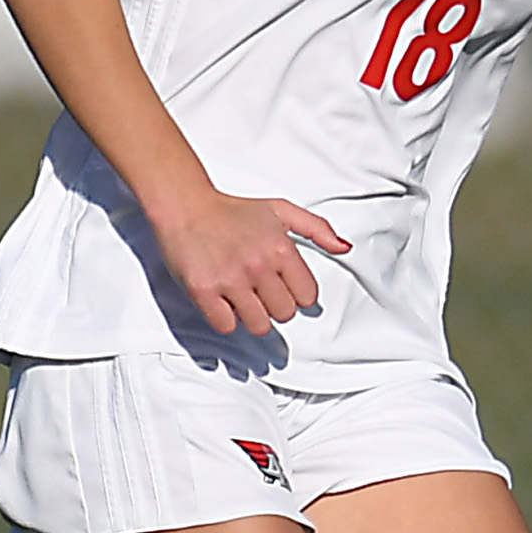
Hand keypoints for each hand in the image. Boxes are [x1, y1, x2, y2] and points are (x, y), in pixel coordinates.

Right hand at [153, 189, 351, 336]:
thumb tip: (343, 247)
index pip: (307, 296)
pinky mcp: (204, 291)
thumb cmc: (234, 210)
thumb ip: (318, 229)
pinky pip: (226, 325)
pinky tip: (225, 304)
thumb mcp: (282, 211)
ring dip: (254, 317)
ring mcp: (231, 280)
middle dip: (276, 307)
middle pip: (285, 313)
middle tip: (263, 293)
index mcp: (281, 248)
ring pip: (259, 325)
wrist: (188, 207)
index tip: (287, 289)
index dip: (298, 295)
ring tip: (245, 300)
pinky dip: (227, 320)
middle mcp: (259, 266)